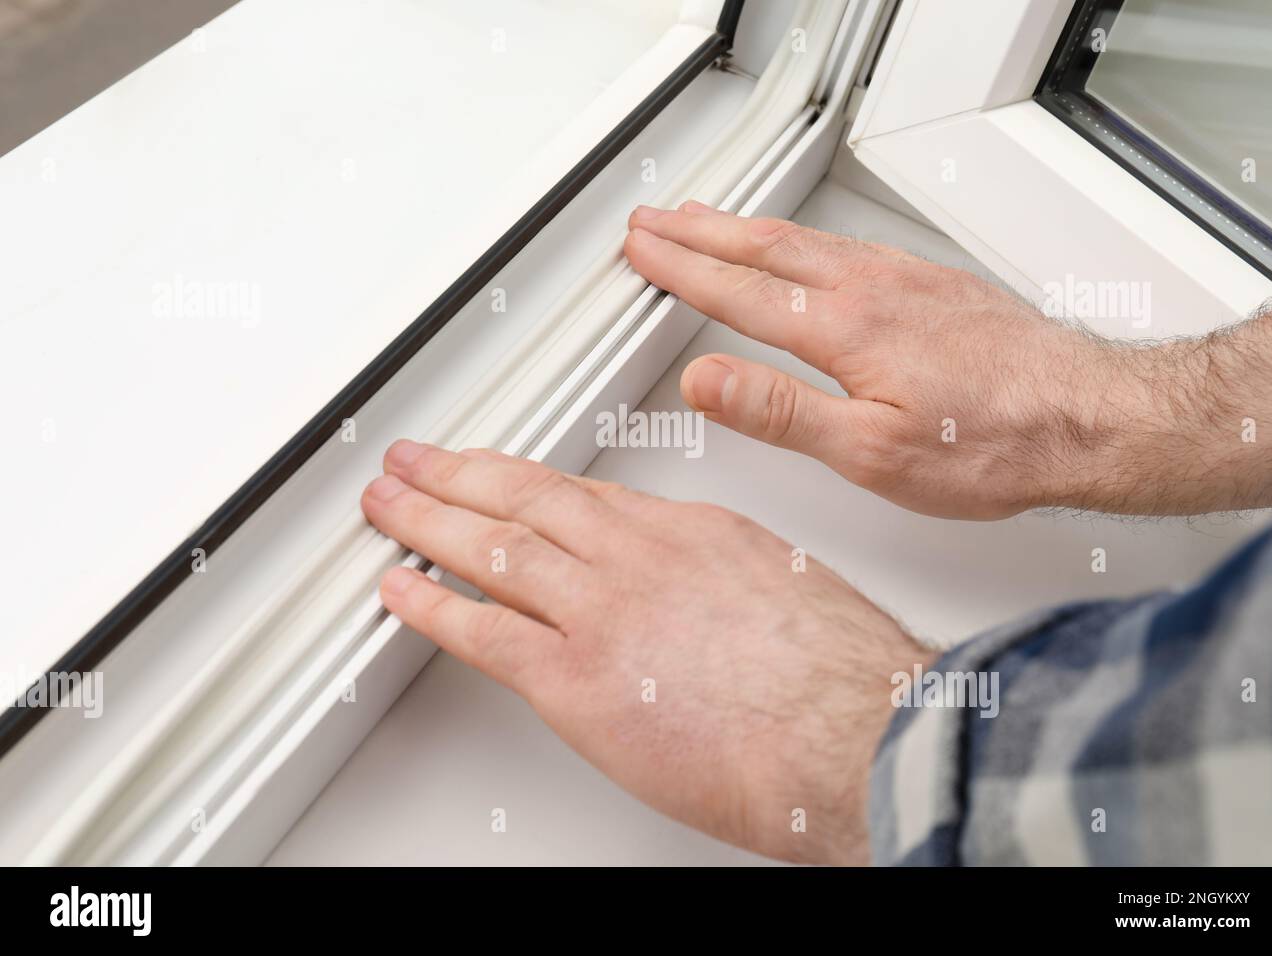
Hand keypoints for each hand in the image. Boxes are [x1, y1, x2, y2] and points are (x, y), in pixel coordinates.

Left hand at [362, 442, 932, 863]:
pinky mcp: (577, 677)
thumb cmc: (843, 678)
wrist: (856, 731)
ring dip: (428, 519)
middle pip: (527, 498)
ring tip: (389, 502)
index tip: (504, 477)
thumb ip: (727, 589)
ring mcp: (603, 610)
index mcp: (695, 530)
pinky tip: (399, 588)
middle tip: (417, 460)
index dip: (530, 484)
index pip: (590, 495)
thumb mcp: (791, 594)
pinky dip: (431, 604)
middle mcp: (639, 554)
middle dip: (460, 474)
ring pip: (493, 546)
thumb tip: (708, 611)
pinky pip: (482, 630)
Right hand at [624, 202, 1271, 516]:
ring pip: (805, 239)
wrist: (1088, 418)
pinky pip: (847, 242)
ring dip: (745, 227)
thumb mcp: (869, 452)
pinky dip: (802, 235)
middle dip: (699, 232)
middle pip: (764, 249)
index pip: (739, 292)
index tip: (644, 251)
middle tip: (656, 220)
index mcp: (845, 330)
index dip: (682, 271)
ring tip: (709, 220)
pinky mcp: (935, 283)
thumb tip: (706, 381)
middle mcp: (872, 290)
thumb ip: (780, 412)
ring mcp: (906, 280)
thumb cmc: (993, 444)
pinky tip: (805, 243)